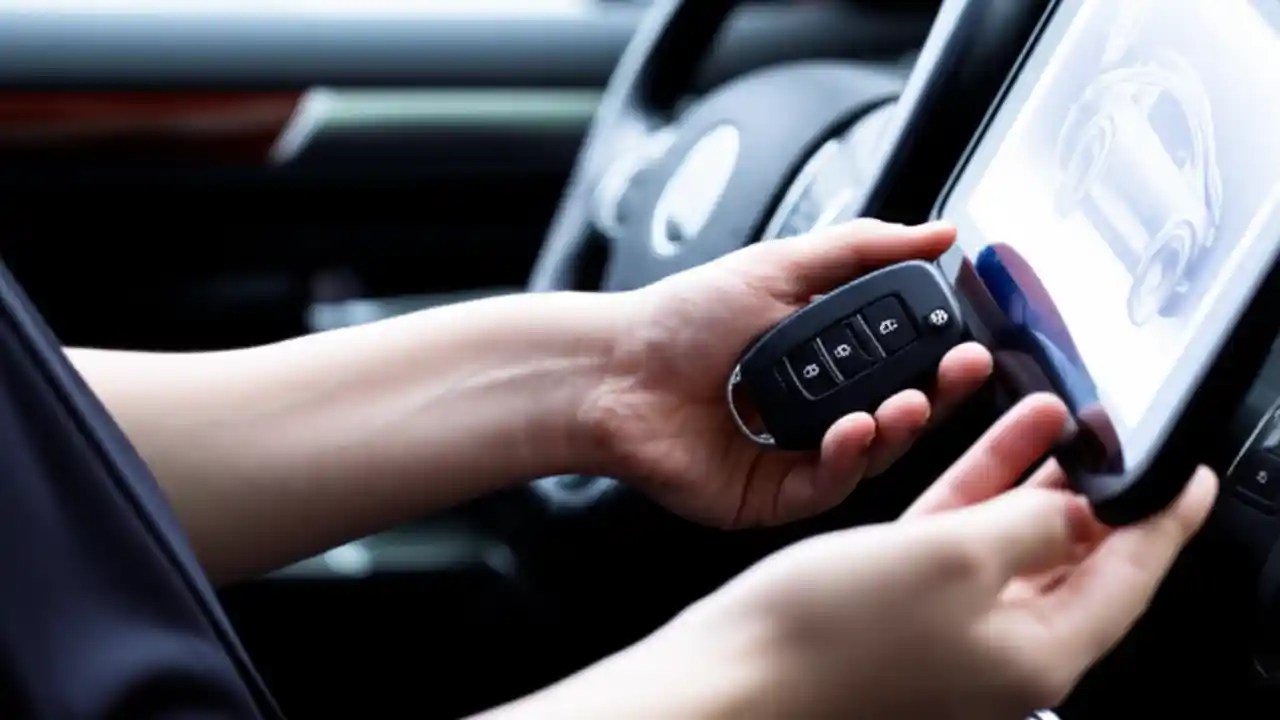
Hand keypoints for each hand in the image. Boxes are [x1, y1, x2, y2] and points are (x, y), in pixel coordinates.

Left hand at [588, 219, 992, 527]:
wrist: (613, 367)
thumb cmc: (682, 318)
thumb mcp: (779, 265)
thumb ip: (862, 250)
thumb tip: (938, 235)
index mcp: (823, 364)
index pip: (901, 369)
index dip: (938, 361)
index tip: (968, 343)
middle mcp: (814, 415)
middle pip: (896, 418)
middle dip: (934, 400)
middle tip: (959, 374)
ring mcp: (791, 460)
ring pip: (868, 459)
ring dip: (896, 432)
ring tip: (903, 404)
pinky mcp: (766, 499)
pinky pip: (823, 489)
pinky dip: (845, 462)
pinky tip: (850, 433)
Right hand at [625, 394, 1215, 718]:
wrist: (732, 676)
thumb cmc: (828, 638)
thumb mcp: (955, 558)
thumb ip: (1032, 526)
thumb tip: (1072, 512)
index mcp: (1036, 655)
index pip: (1131, 578)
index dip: (1164, 519)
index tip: (1187, 477)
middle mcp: (1000, 651)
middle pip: (1078, 562)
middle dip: (1100, 491)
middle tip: (1120, 438)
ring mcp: (949, 632)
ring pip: (1018, 543)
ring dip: (1040, 478)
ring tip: (1061, 418)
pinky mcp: (902, 609)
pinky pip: (962, 543)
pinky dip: (980, 493)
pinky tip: (990, 451)